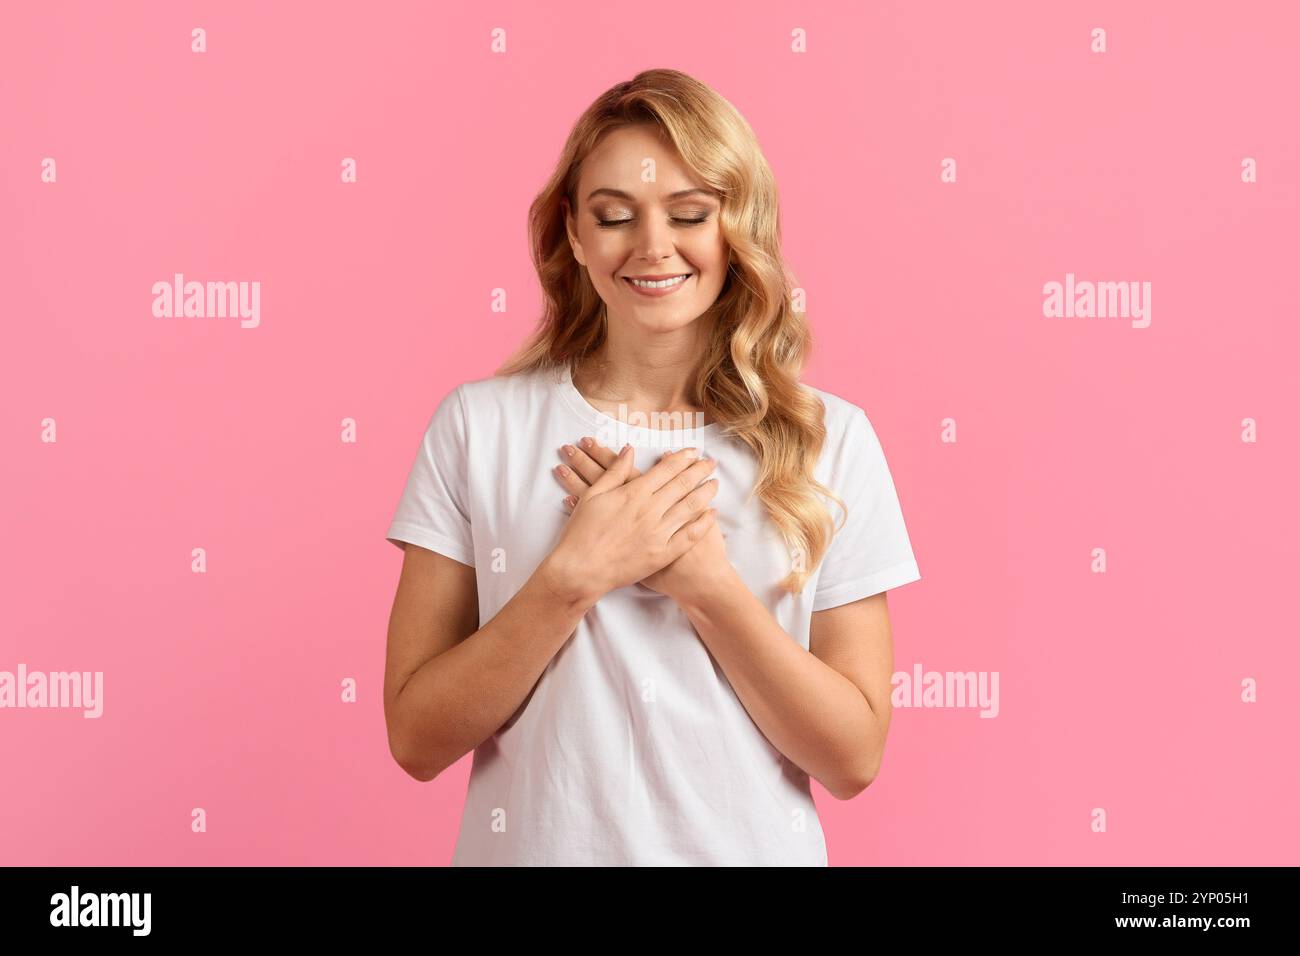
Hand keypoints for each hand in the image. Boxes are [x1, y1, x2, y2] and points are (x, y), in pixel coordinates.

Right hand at [554, 437, 731, 604]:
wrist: (581, 569)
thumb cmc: (582, 532)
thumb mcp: (594, 495)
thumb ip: (615, 471)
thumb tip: (629, 450)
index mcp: (633, 493)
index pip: (665, 469)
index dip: (682, 458)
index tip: (693, 452)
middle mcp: (650, 510)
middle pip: (682, 484)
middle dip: (699, 470)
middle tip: (711, 462)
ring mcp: (659, 532)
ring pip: (690, 507)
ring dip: (706, 492)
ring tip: (715, 483)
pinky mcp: (663, 554)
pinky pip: (689, 536)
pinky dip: (703, 523)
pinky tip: (712, 514)